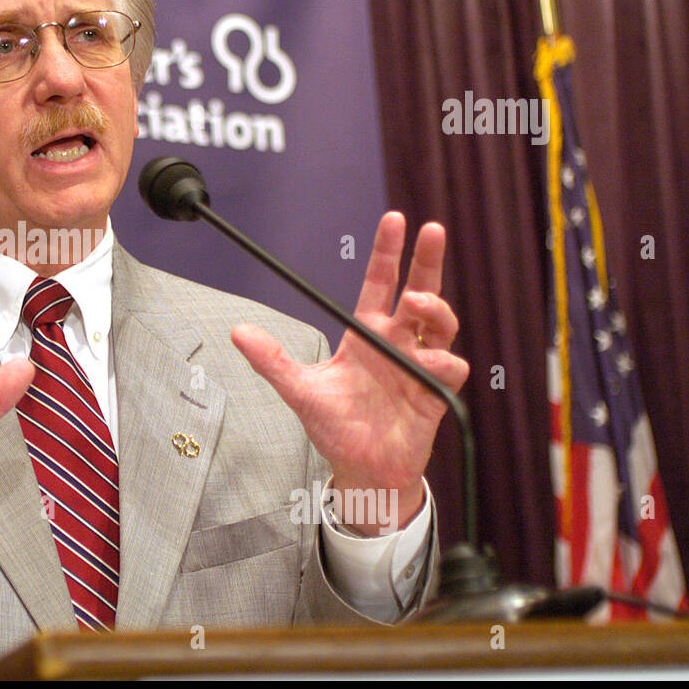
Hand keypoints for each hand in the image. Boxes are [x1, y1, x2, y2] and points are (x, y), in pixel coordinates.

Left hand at [230, 212, 469, 532]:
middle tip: (431, 230)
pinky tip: (427, 362)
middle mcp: (396, 343)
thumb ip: (272, 359)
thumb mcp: (299, 389)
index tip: (394, 219)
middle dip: (427, 260)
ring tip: (416, 304)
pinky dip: (441, 360)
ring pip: (441, 323)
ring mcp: (419, 365)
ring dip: (434, 309)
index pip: (380, 283)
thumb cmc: (335, 426)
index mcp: (367, 334)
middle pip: (420, 290)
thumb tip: (238, 331)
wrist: (360, 469)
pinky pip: (450, 366)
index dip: (387, 253)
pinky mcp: (436, 392)